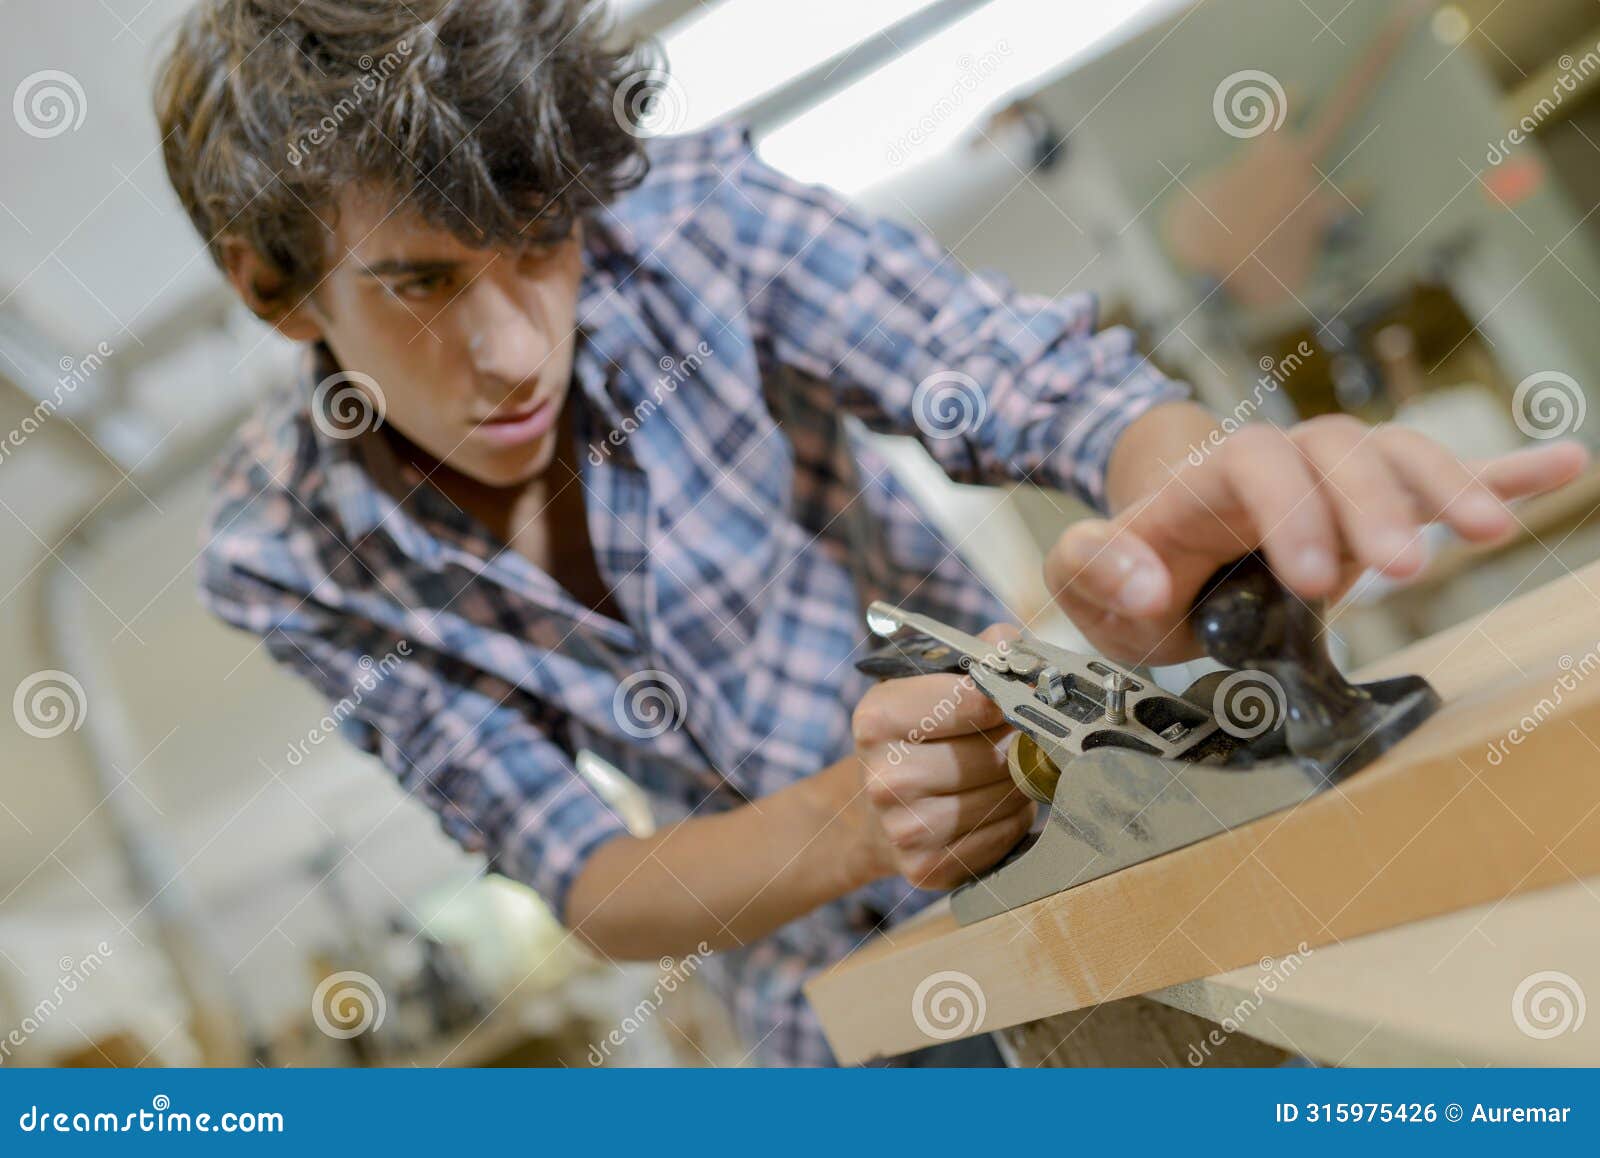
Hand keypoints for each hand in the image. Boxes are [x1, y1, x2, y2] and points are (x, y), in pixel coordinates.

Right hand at [851, 626, 1034, 889]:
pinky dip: (1011, 820)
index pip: (974, 699)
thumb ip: (976, 655)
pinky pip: (1001, 838)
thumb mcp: (926, 683)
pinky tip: (995, 806)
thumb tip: (1015, 642)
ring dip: (1019, 784)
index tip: (1019, 697)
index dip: (1009, 697)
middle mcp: (884, 777)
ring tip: (1005, 772)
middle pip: (994, 755)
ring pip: (1003, 798)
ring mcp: (903, 828)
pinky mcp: (926, 868)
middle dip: (1017, 745)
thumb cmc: (912, 738)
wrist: (870, 812)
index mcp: (878, 718)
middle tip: (1017, 738)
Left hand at [1046, 414, 1588, 664]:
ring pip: (1394, 456)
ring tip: (1489, 530)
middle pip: (1337, 453)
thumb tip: (1145, 584)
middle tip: (1401, 571)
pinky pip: (1441, 479)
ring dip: (1444, 484)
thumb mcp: (1082, 578)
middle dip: (1373, 505)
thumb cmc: (1126, 570)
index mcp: (1207, 480)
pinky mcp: (1369, 514)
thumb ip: (1093, 573)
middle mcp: (1280, 467)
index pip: (1255, 463)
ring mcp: (1331, 485)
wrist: (1155, 562)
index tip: (1312, 580)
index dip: (1289, 509)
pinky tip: (1562, 468)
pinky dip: (1501, 472)